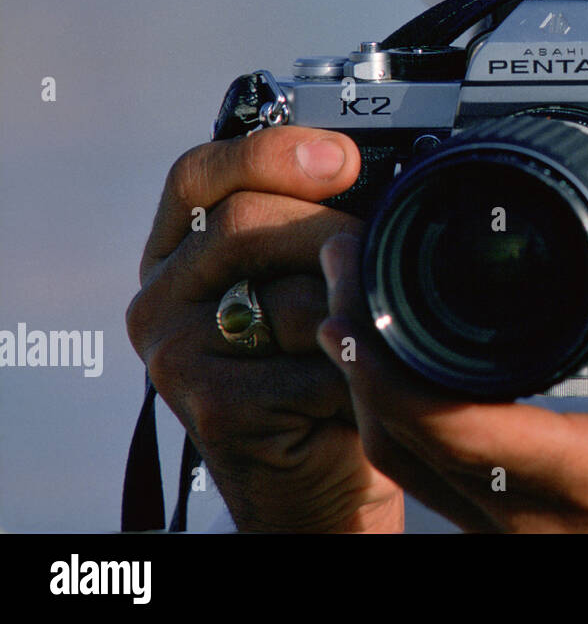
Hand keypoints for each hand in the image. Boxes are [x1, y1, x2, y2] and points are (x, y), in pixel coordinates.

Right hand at [126, 126, 403, 532]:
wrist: (321, 477)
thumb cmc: (323, 369)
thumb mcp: (313, 281)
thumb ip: (316, 226)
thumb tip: (368, 172)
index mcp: (180, 252)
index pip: (199, 174)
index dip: (270, 153)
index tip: (343, 158)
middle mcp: (161, 297)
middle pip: (244, 223)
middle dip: (333, 233)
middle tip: (382, 260)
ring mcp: (176, 354)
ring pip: (287, 295)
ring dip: (355, 313)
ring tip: (377, 338)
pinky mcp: (212, 407)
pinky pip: (311, 359)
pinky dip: (357, 370)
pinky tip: (364, 389)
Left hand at [317, 202, 587, 532]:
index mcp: (580, 476)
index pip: (449, 420)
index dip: (384, 355)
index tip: (362, 285)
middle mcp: (528, 517)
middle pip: (399, 441)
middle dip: (356, 355)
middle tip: (347, 275)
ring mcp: (513, 536)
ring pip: (405, 470)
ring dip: (368, 392)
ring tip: (361, 315)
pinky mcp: (514, 542)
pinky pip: (431, 486)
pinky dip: (402, 426)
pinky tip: (412, 379)